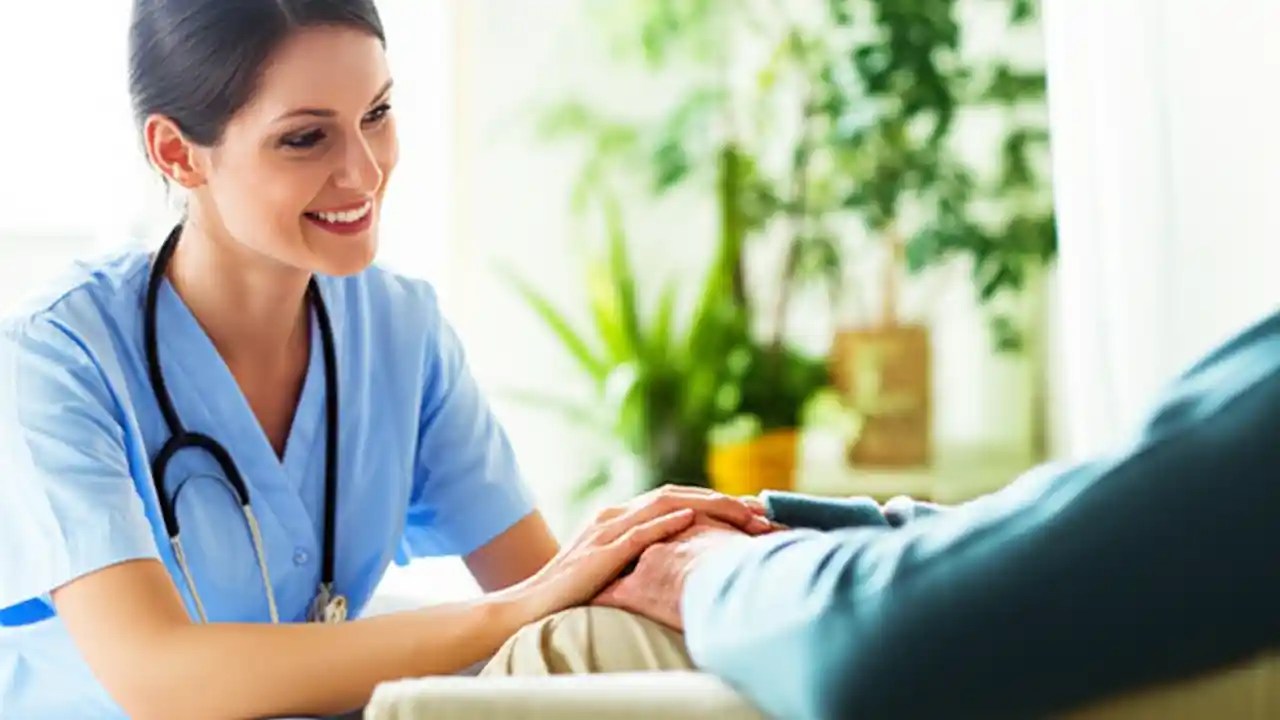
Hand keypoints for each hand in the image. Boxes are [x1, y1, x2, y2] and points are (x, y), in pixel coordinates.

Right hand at [517, 486, 773, 620]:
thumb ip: (643, 556)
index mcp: (621, 516)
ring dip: (707, 506)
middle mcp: (616, 514)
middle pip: (678, 494)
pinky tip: (691, 519)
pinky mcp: (601, 551)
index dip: (716, 501)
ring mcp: (608, 530)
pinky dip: (665, 523)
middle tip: (763, 509)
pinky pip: (638, 531)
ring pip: (665, 504)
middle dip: (723, 500)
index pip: (677, 498)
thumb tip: (685, 558)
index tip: (753, 510)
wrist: (532, 604)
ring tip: (741, 512)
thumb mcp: (616, 568)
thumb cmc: (576, 592)